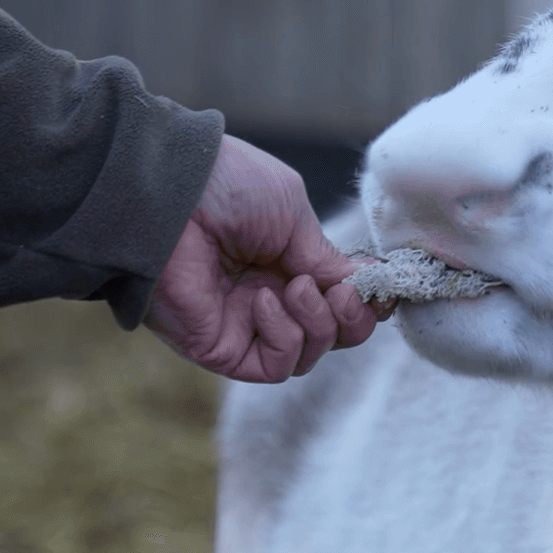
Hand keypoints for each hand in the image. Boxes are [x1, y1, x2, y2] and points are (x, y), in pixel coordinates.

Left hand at [145, 135, 378, 382]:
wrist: (172, 192)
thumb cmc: (228, 187)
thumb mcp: (294, 216)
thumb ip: (326, 258)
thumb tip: (364, 285)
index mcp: (286, 263)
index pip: (339, 301)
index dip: (366, 300)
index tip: (381, 287)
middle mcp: (269, 297)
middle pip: (334, 335)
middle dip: (352, 318)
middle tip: (341, 290)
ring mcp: (244, 324)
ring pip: (309, 355)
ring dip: (318, 324)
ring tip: (295, 286)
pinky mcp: (220, 347)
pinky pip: (273, 365)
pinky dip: (283, 337)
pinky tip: (265, 300)